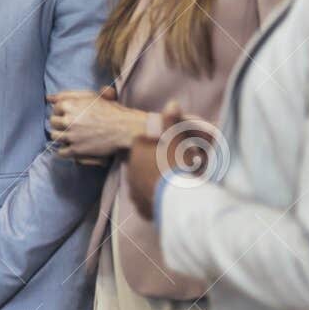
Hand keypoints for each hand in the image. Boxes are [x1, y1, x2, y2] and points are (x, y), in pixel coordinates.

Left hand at [47, 86, 144, 162]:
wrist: (124, 128)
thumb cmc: (110, 110)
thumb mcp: (91, 97)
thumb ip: (69, 95)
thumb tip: (49, 98)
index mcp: (70, 105)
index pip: (55, 108)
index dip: (62, 111)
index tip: (71, 114)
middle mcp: (68, 120)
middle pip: (53, 122)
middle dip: (60, 124)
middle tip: (71, 125)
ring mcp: (71, 135)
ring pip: (55, 136)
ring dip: (61, 136)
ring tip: (72, 136)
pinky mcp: (76, 149)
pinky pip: (61, 152)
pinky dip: (65, 150)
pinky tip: (72, 147)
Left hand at [125, 100, 210, 217]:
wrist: (178, 198)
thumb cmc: (178, 165)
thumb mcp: (177, 140)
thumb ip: (172, 121)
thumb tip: (172, 102)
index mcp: (137, 151)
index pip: (142, 142)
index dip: (157, 144)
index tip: (169, 149)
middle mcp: (131, 170)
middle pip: (142, 162)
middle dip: (154, 163)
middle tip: (173, 166)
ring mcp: (134, 190)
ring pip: (142, 181)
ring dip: (153, 180)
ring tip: (171, 182)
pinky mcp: (140, 207)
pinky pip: (145, 200)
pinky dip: (153, 198)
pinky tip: (166, 197)